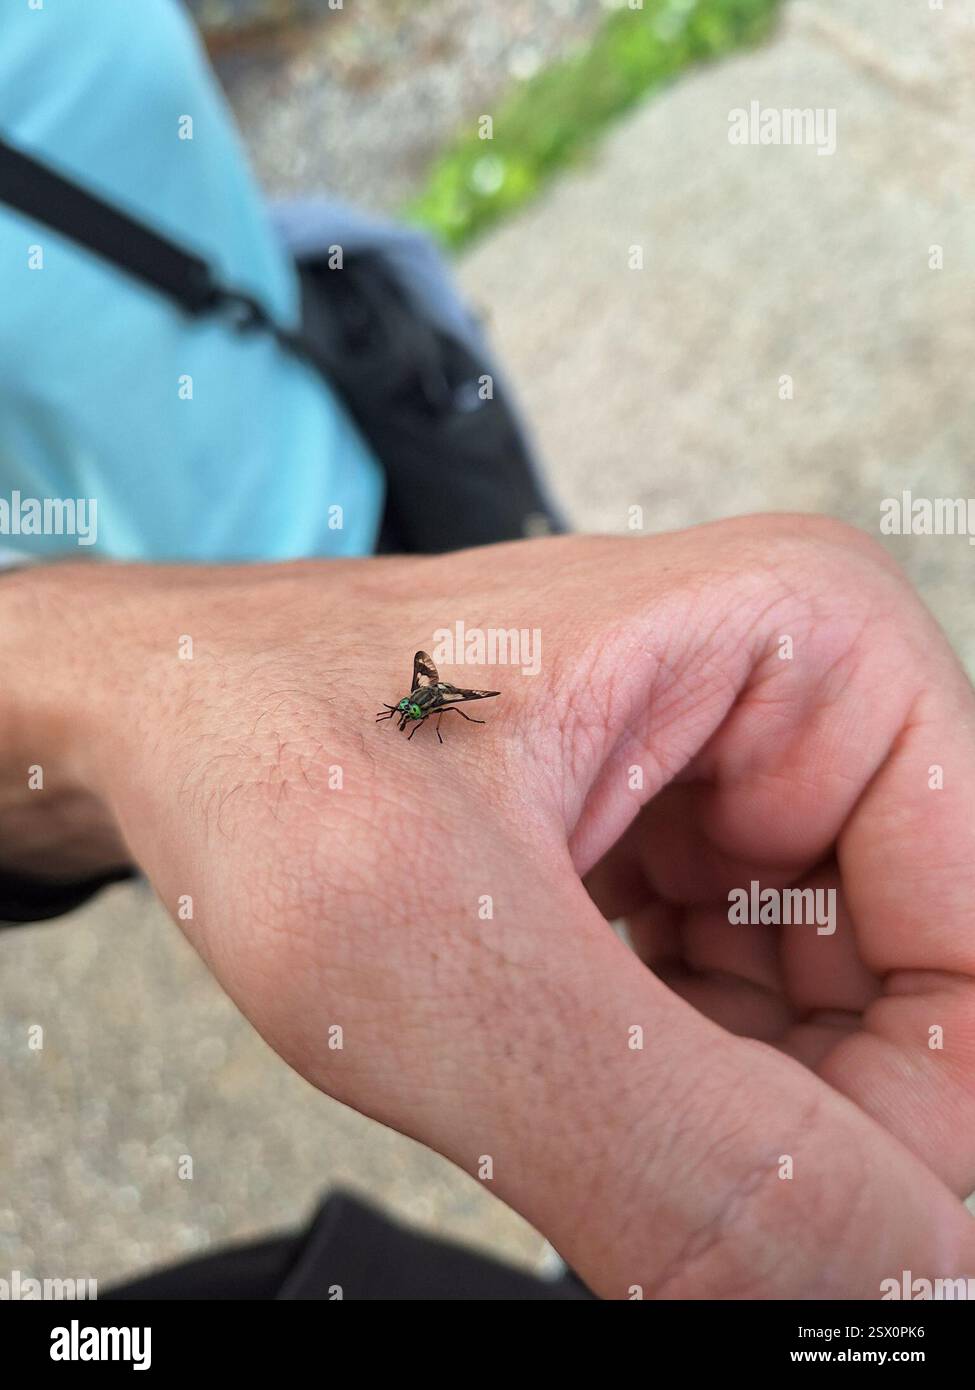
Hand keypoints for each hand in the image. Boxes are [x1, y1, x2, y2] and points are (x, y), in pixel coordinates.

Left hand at [6, 517, 973, 1297]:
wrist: (154, 720)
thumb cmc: (257, 745)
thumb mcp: (456, 959)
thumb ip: (696, 1152)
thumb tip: (909, 1281)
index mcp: (815, 649)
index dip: (917, 1140)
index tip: (808, 1255)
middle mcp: (798, 711)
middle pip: (921, 1002)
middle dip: (804, 1144)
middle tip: (655, 1209)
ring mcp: (741, 794)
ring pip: (835, 1041)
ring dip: (725, 1133)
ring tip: (564, 1111)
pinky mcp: (680, 865)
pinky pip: (748, 1033)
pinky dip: (675, 1108)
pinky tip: (565, 1086)